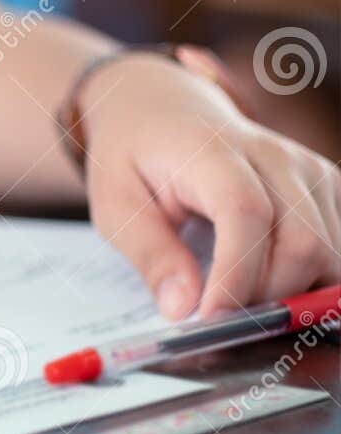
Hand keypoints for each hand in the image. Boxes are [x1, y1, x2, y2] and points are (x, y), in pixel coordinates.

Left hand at [83, 56, 340, 319]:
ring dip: (290, 293)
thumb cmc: (135, 159)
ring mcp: (309, 171)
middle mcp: (276, 157)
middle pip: (303, 242)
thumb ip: (149, 253)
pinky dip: (308, 280)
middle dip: (266, 297)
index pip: (247, 214)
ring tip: (237, 300)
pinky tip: (266, 285)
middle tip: (220, 321)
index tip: (209, 319)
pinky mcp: (327, 188)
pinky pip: (336, 249)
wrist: (166, 113)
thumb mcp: (115, 205)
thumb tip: (181, 307)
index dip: (236, 275)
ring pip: (329, 252)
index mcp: (215, 154)